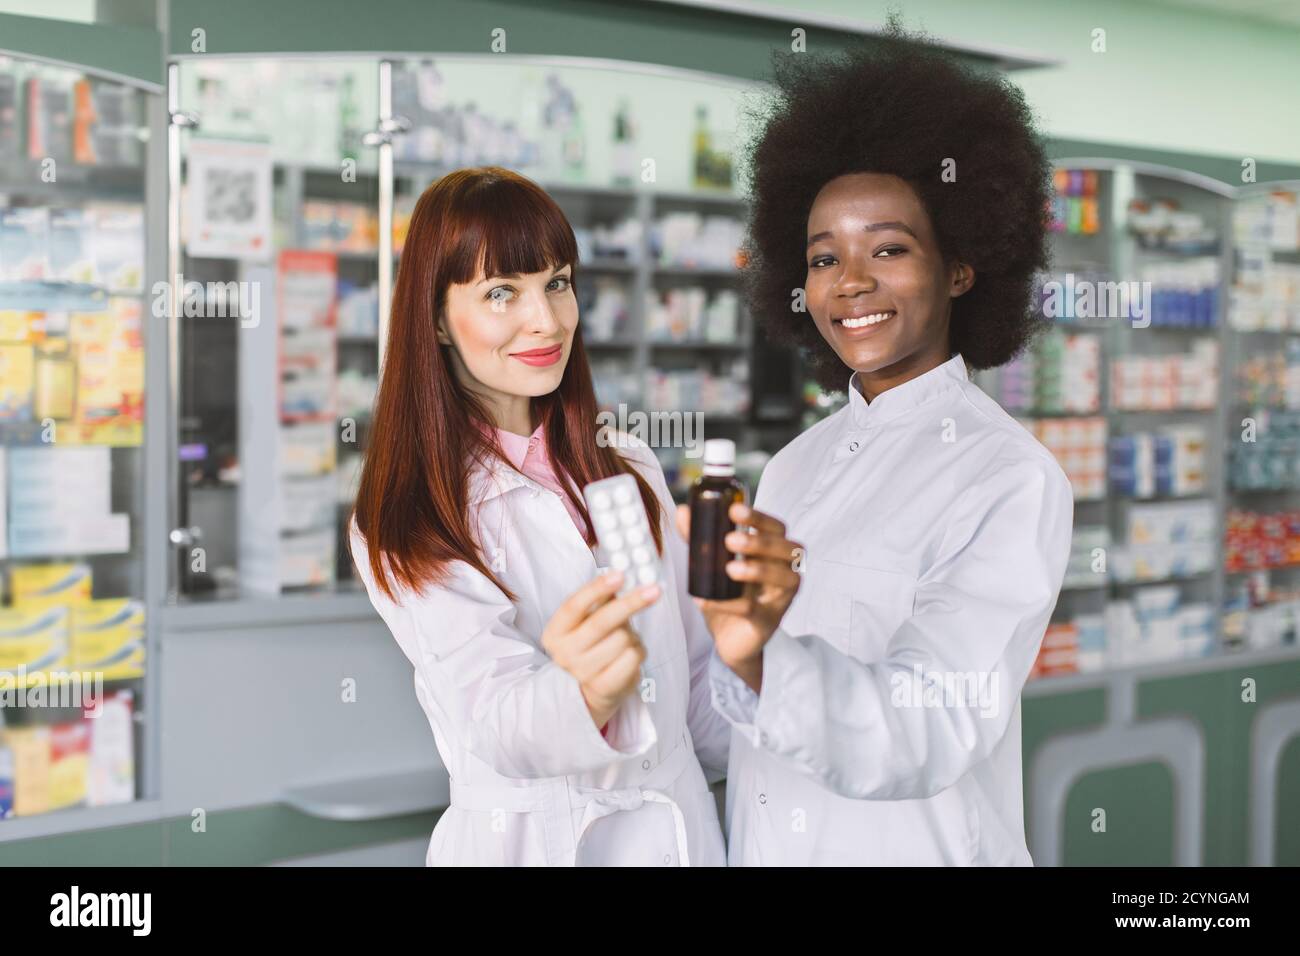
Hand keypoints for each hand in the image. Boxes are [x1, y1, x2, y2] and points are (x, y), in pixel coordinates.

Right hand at [541, 570, 660, 730]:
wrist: (586, 693)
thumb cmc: (591, 648)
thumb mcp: (585, 624)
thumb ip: (601, 602)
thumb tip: (624, 578)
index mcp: (555, 632)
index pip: (573, 606)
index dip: (597, 589)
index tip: (620, 575)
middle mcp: (564, 654)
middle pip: (601, 622)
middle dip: (631, 603)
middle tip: (654, 590)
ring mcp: (582, 673)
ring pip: (623, 639)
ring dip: (633, 635)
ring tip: (626, 640)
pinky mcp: (603, 688)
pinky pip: (633, 658)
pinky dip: (639, 651)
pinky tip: (630, 655)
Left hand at [676, 503, 801, 691]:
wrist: (729, 636)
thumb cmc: (729, 591)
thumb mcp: (713, 561)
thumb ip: (699, 536)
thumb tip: (682, 511)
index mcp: (775, 551)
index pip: (777, 528)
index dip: (759, 517)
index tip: (734, 510)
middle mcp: (786, 571)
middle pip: (789, 549)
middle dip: (761, 542)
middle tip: (730, 541)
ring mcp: (781, 597)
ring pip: (784, 579)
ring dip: (758, 570)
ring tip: (730, 569)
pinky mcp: (769, 621)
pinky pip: (755, 611)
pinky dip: (730, 605)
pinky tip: (705, 601)